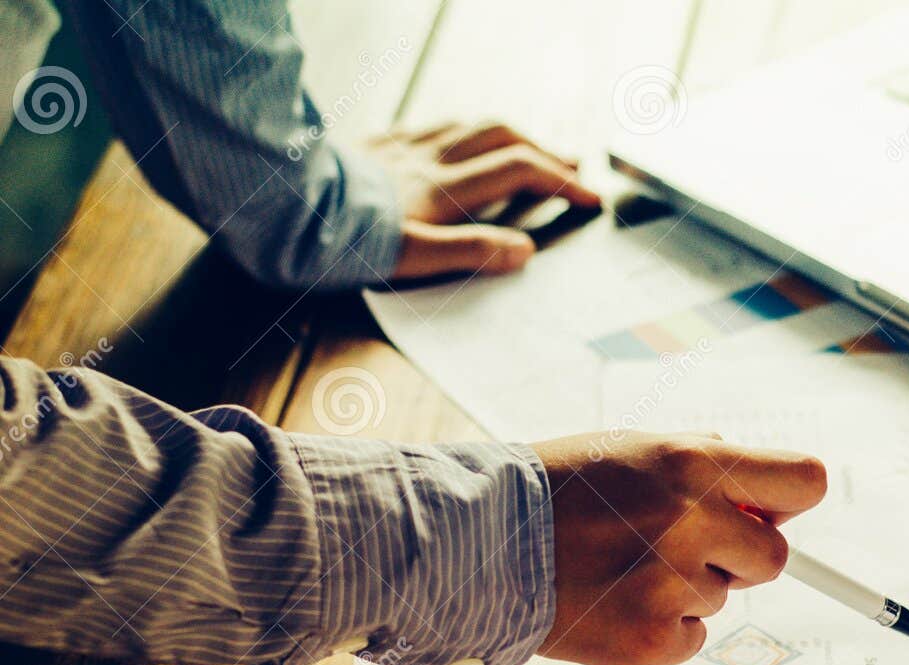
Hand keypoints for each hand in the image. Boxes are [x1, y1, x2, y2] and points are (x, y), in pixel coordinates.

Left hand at [363, 121, 602, 281]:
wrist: (280, 205)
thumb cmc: (342, 241)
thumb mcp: (412, 258)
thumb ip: (472, 252)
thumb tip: (525, 250)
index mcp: (444, 188)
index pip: (519, 171)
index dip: (561, 181)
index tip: (589, 198)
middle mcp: (428, 158)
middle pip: (502, 136)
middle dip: (544, 150)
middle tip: (574, 163)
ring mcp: (401, 146)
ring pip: (469, 124)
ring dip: (509, 133)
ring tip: (530, 145)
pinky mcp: (375, 143)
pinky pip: (433, 125)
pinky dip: (464, 130)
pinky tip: (462, 138)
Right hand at [534, 431, 827, 664]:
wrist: (479, 544)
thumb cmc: (560, 491)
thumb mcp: (636, 449)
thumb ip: (707, 465)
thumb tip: (769, 497)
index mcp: (695, 464)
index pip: (805, 481)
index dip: (790, 500)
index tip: (769, 512)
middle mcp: (693, 521)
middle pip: (774, 557)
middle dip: (737, 556)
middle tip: (676, 546)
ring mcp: (674, 586)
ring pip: (722, 598)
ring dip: (686, 589)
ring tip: (621, 568)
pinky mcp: (653, 641)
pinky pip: (692, 639)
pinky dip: (661, 629)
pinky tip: (614, 603)